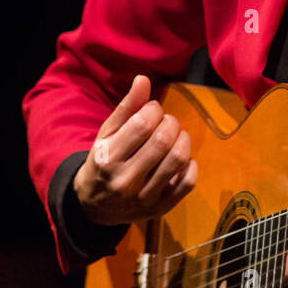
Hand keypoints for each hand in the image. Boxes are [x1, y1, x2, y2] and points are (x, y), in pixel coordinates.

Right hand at [72, 75, 197, 225]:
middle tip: (166, 121)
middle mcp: (125, 180)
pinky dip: (190, 165)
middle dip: (170, 123)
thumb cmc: (104, 161)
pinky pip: (187, 183)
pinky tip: (181, 159)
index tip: (153, 109)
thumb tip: (143, 79)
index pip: (143, 124)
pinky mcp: (160, 209)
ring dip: (183, 139)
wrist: (96, 205)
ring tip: (176, 136)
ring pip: (178, 160)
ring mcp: (144, 197)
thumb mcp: (107, 133)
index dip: (154, 109)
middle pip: (163, 141)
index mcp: (109, 157)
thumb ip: (127, 107)